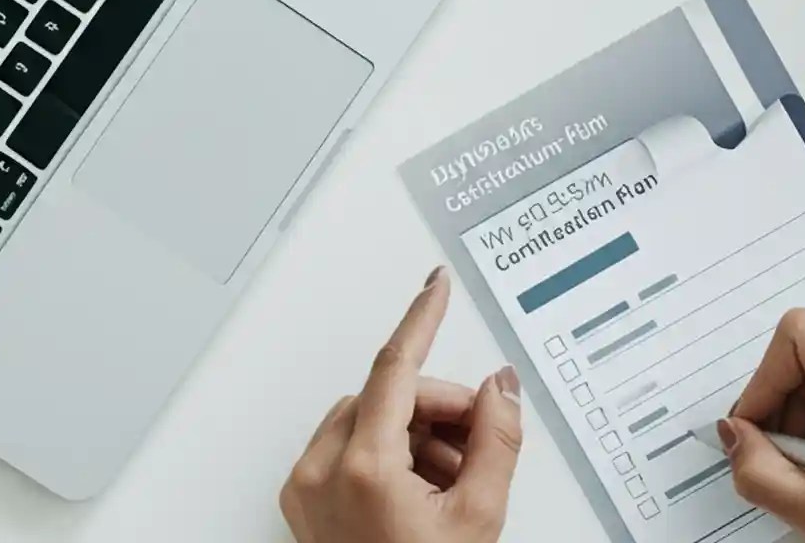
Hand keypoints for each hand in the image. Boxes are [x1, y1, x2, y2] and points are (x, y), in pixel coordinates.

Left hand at [281, 268, 523, 542]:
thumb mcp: (480, 518)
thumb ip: (496, 440)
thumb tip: (500, 388)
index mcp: (361, 468)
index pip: (395, 366)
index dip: (423, 318)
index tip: (436, 287)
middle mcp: (320, 470)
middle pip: (388, 395)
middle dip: (440, 410)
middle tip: (480, 442)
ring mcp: (306, 487)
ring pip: (370, 418)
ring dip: (419, 433)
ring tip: (454, 480)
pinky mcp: (304, 500)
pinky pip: (352, 447)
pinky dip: (394, 455)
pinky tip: (427, 490)